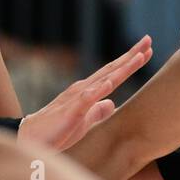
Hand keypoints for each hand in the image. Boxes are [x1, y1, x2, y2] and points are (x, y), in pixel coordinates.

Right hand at [19, 36, 153, 149]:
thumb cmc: (58, 129)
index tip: (147, 50)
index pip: (114, 73)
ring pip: (103, 79)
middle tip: (148, 40)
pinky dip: (98, 90)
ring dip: (122, 68)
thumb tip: (112, 103)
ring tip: (139, 56)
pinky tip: (110, 82)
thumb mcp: (84, 120)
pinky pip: (86, 99)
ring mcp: (77, 99)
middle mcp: (84, 89)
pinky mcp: (70, 112)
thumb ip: (98, 110)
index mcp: (89, 91)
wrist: (31, 139)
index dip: (131, 61)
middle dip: (131, 55)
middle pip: (112, 69)